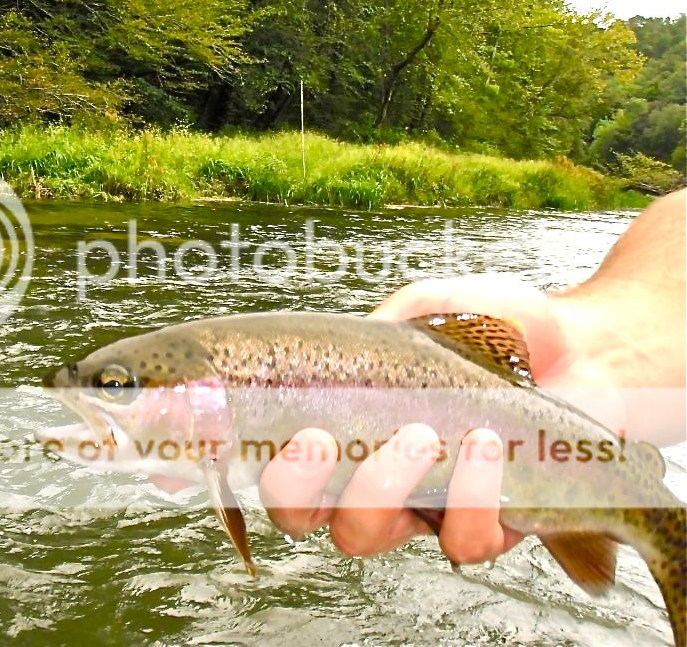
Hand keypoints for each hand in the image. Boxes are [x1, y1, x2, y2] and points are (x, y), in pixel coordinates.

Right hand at [259, 274, 580, 563]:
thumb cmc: (495, 326)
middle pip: (303, 516)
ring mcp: (426, 510)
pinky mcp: (487, 527)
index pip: (281, 468)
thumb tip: (331, 359)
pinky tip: (486, 446)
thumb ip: (374, 335)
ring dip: (381, 489)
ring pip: (368, 536)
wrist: (584, 344)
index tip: (287, 430)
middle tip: (323, 442)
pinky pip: (462, 541)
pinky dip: (470, 497)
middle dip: (301, 487)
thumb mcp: (420, 310)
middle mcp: (374, 480)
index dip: (266, 466)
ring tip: (420, 435)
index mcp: (349, 433)